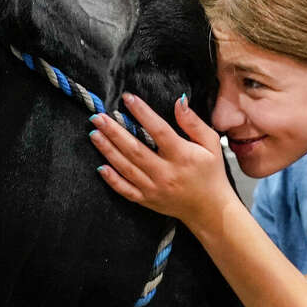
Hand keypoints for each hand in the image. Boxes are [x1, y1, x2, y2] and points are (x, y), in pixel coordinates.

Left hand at [89, 93, 234, 226]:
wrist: (210, 209)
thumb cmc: (211, 173)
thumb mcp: (211, 144)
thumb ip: (194, 123)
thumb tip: (179, 101)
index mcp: (182, 156)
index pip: (158, 130)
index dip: (142, 112)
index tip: (128, 98)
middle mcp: (166, 173)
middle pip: (135, 149)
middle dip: (114, 131)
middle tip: (98, 116)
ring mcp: (154, 188)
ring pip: (126, 168)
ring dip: (108, 150)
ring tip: (94, 133)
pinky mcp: (147, 200)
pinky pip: (125, 190)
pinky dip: (112, 179)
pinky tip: (100, 167)